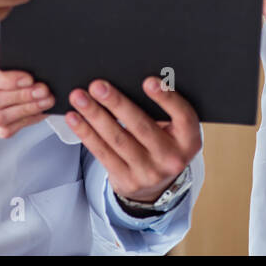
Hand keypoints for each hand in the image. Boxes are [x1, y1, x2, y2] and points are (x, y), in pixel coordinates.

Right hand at [0, 26, 53, 137]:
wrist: (3, 73)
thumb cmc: (5, 60)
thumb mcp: (4, 47)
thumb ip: (4, 45)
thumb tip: (9, 39)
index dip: (7, 80)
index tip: (28, 78)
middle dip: (23, 96)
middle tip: (43, 90)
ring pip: (0, 118)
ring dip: (27, 109)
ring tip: (45, 100)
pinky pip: (7, 129)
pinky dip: (26, 120)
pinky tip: (40, 111)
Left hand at [65, 77, 201, 203]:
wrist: (157, 185)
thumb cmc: (164, 143)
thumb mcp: (175, 129)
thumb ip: (163, 109)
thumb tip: (132, 79)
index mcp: (189, 140)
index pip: (182, 116)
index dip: (166, 98)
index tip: (148, 81)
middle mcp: (171, 158)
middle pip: (142, 127)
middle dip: (117, 104)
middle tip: (98, 86)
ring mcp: (148, 172)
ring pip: (117, 139)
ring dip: (95, 116)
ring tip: (80, 98)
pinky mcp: (126, 180)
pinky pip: (102, 153)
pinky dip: (86, 133)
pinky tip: (76, 118)